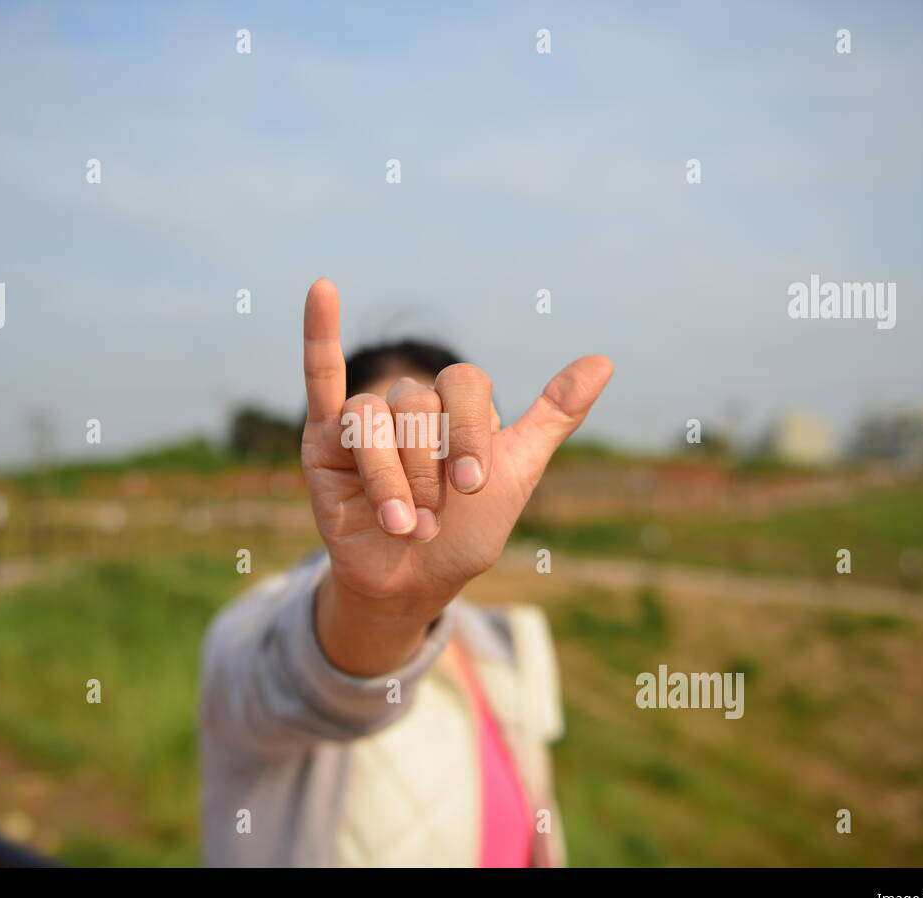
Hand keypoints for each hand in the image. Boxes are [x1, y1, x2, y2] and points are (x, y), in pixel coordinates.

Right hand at [301, 278, 613, 672]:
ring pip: (369, 418)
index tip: (475, 485)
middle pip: (417, 404)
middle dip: (427, 468)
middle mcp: (413, 404)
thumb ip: (553, 416)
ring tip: (401, 524)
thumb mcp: (518, 474)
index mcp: (458, 406)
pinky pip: (320, 377)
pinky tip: (323, 289)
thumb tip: (604, 360)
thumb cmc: (464, 532)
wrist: (412, 582)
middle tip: (432, 519)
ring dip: (388, 476)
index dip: (470, 431)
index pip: (465, 384)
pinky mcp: (322, 438)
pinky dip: (319, 332)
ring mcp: (365, 418)